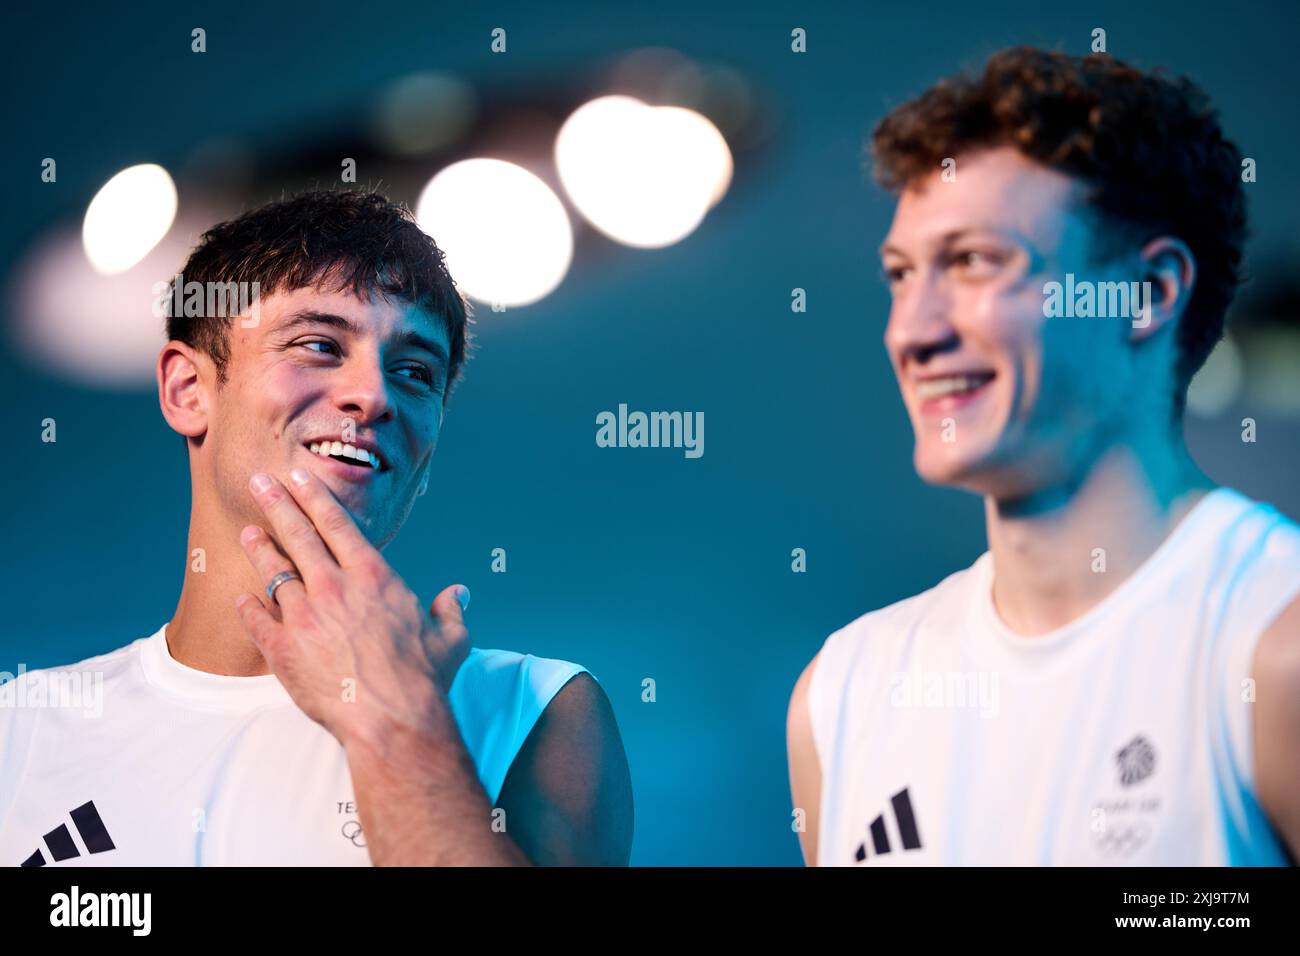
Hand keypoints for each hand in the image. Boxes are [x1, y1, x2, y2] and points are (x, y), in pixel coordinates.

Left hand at [233, 467, 470, 747]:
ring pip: (274, 572)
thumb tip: (459, 595)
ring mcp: (304, 617)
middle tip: (260, 480)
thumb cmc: (424, 679)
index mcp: (373, 576)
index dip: (315, 497)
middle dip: (277, 503)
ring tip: (247, 531)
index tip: (298, 478)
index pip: (337, 524)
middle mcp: (334, 587)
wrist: (393, 720)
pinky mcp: (282, 649)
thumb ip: (450, 610)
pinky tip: (241, 596)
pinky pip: (256, 620)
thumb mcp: (450, 638)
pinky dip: (248, 606)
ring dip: (260, 548)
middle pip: (299, 535)